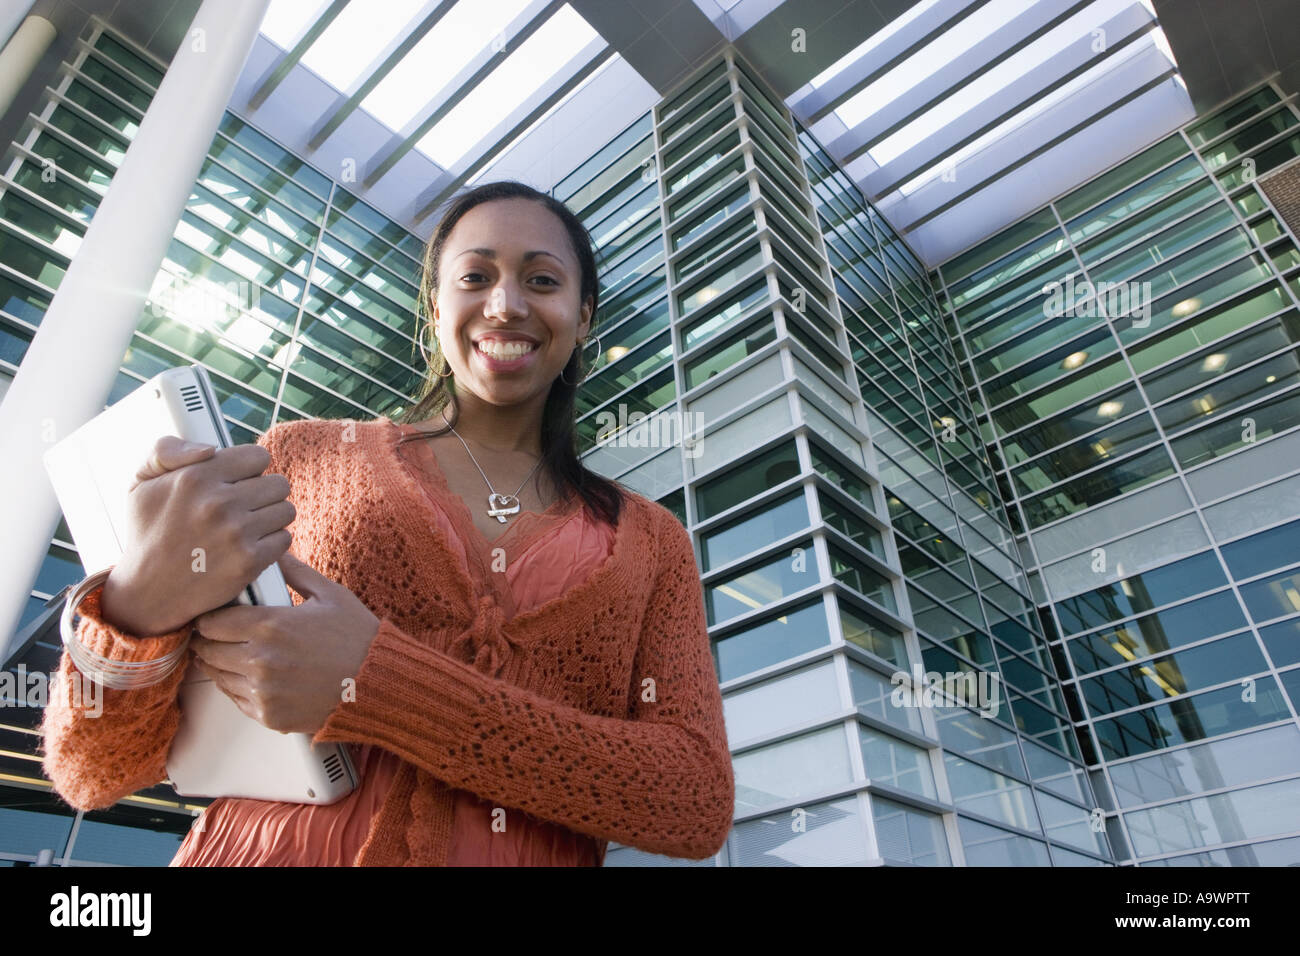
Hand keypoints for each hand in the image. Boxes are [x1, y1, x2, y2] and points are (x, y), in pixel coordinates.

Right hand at [103, 435, 294, 635]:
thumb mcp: (141, 483)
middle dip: (263, 494)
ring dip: (271, 519)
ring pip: (286, 510)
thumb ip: (167, 450)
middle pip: (278, 483)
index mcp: (195, 477)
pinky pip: (285, 539)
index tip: (237, 482)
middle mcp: (217, 503)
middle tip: (243, 508)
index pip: (258, 456)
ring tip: (247, 527)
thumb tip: (209, 448)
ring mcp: (236, 533)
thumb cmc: (147, 533)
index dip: (249, 469)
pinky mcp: (249, 561)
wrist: (147, 592)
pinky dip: (271, 544)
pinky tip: (248, 547)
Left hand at [189, 552, 380, 734]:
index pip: (211, 622)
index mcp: (271, 626)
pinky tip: (256, 676)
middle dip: (210, 639)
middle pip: (207, 649)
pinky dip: (239, 687)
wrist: (379, 683)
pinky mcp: (269, 717)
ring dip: (221, 664)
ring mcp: (263, 693)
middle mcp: (260, 661)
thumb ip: (295, 573)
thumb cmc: (358, 637)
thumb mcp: (331, 595)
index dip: (210, 616)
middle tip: (222, 634)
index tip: (218, 615)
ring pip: (217, 676)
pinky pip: (236, 699)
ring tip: (237, 654)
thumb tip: (274, 554)